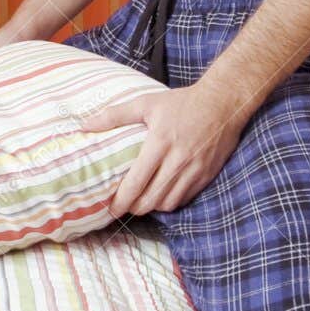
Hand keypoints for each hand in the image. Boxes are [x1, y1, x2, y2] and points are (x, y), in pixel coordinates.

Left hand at [79, 79, 245, 217]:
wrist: (223, 103)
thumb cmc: (181, 103)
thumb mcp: (146, 103)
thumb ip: (115, 116)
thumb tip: (85, 126)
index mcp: (160, 142)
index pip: (136, 182)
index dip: (121, 200)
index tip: (110, 207)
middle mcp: (178, 160)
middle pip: (151, 199)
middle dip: (134, 208)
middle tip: (124, 205)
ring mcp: (194, 170)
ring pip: (168, 203)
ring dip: (152, 207)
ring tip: (141, 201)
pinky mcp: (206, 175)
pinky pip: (185, 199)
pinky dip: (170, 202)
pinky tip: (161, 195)